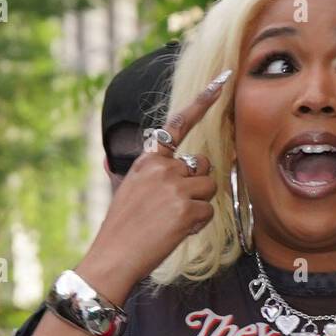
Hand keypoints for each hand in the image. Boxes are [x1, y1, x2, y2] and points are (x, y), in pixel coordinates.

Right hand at [78, 71, 231, 297]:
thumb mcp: (129, 187)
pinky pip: (208, 212)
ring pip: (209, 188)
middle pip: (203, 165)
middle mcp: (163, 167)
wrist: (114, 255)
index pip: (178, 124)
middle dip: (198, 184)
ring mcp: (175, 187)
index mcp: (148, 159)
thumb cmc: (122, 227)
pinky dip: (197, 225)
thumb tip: (167, 158)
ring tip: (173, 220)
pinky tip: (176, 231)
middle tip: (177, 205)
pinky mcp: (186, 210)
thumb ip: (151, 171)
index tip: (222, 81)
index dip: (203, 101)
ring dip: (199, 206)